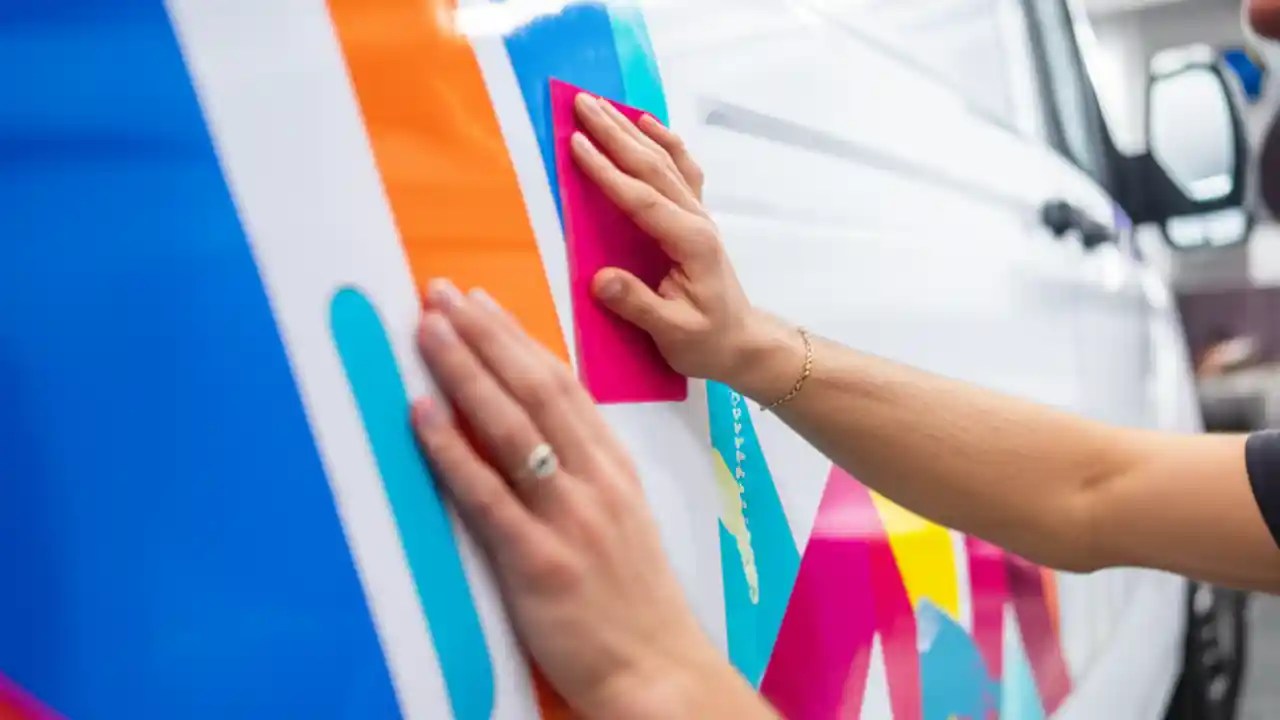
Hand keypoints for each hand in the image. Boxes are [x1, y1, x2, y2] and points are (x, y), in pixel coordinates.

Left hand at [410, 280, 761, 718]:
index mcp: (615, 468)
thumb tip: (539, 432)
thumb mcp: (624, 520)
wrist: (659, 672)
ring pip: (511, 426)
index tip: (481, 303)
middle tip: (442, 293)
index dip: (517, 338)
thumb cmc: (635, 600)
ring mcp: (569, 518)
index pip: (562, 384)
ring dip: (465, 370)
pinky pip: (487, 494)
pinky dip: (451, 449)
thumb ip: (586, 473)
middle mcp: (595, 481)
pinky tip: (420, 413)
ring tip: (428, 328)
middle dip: (486, 335)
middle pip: (535, 389)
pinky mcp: (539, 562)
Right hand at [570, 93, 782, 387]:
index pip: (642, 199)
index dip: (607, 172)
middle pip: (652, 167)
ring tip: (601, 104)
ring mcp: (698, 214)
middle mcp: (696, 220)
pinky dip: (663, 141)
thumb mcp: (672, 332)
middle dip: (614, 133)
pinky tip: (646, 122)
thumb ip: (638, 305)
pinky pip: (680, 168)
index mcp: (690, 243)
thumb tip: (601, 280)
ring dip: (630, 130)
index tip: (576, 144)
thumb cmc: (706, 341)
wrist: (740, 342)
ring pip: (663, 161)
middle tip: (580, 104)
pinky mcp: (694, 217)